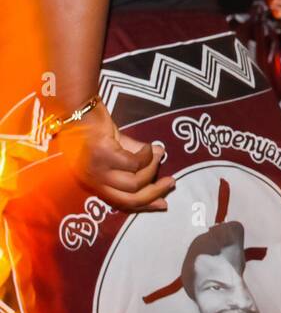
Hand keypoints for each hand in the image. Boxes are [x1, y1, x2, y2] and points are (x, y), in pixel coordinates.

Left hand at [54, 105, 174, 211]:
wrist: (77, 108)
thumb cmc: (94, 126)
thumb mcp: (115, 147)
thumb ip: (135, 156)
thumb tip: (160, 155)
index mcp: (94, 182)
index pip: (122, 202)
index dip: (145, 204)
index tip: (164, 204)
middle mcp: (93, 179)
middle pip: (130, 197)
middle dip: (154, 192)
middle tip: (170, 182)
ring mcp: (96, 168)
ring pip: (135, 181)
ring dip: (151, 169)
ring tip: (155, 156)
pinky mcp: (103, 153)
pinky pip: (134, 162)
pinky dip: (146, 155)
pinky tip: (148, 147)